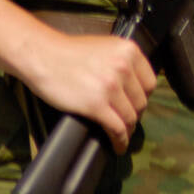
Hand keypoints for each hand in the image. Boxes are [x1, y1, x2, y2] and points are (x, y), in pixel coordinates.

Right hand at [26, 32, 155, 154]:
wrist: (43, 56)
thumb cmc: (70, 52)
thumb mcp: (105, 48)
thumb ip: (122, 62)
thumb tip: (133, 86)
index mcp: (128, 50)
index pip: (150, 82)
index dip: (142, 96)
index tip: (135, 105)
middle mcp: (124, 66)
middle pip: (141, 101)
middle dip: (134, 115)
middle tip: (126, 122)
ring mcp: (111, 86)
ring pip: (130, 118)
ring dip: (127, 131)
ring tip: (122, 137)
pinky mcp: (96, 104)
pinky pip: (117, 129)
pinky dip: (119, 141)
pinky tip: (117, 146)